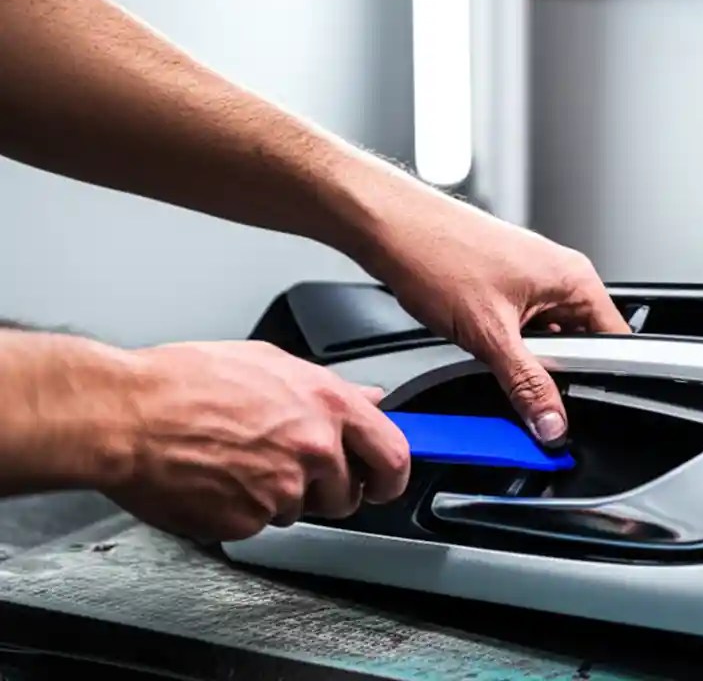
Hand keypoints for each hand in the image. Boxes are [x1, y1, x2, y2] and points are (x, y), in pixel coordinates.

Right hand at [101, 340, 409, 540]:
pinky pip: (260, 524)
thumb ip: (329, 388)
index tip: (386, 481)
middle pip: (350, 494)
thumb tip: (369, 397)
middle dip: (330, 489)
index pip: (393, 455)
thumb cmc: (183, 382)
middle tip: (294, 468)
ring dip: (280, 496)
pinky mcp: (248, 522)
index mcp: (327, 406)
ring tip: (239, 460)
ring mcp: (282, 491)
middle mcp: (313, 451)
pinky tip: (218, 478)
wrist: (125, 416)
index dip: (393, 475)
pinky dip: (243, 509)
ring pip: (301, 510)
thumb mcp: (270, 362)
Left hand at [354, 172, 631, 448]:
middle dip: (556, 372)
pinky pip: (524, 331)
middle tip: (526, 380)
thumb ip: (527, 385)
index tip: (576, 406)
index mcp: (574, 279)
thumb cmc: (439, 253)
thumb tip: (552, 421)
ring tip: (494, 350)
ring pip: (549, 342)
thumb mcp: (490, 335)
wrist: (391, 228)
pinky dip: (507, 346)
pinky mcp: (508, 289)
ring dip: (527, 359)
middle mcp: (560, 277)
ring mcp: (533, 283)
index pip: (616, 342)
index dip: (601, 380)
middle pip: (582, 346)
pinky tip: (482, 343)